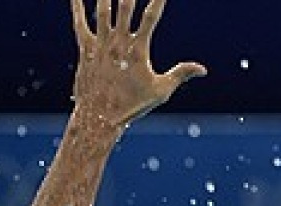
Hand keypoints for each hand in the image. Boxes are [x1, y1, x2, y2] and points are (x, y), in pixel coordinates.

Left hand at [69, 0, 205, 129]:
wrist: (100, 117)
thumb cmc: (132, 105)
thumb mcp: (161, 91)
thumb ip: (181, 74)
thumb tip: (203, 69)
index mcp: (138, 50)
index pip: (151, 17)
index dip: (157, 0)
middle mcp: (118, 42)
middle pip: (125, 7)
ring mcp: (100, 44)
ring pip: (102, 10)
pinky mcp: (86, 49)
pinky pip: (80, 23)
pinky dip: (77, 7)